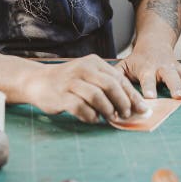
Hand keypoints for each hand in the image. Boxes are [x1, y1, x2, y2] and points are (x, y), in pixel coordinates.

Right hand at [26, 55, 147, 122]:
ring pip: (96, 96)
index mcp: (94, 62)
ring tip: (111, 117)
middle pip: (110, 85)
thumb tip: (132, 104)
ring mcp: (71, 82)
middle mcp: (83, 69)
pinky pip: (80, 107)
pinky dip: (90, 116)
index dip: (132, 95)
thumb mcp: (89, 76)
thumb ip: (108, 85)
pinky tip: (93, 119)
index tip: (143, 109)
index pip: (119, 78)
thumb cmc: (70, 82)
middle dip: (123, 102)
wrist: (37, 81)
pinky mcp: (61, 96)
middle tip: (126, 115)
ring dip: (107, 110)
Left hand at [117, 40, 180, 98]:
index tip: (149, 99)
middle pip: (170, 78)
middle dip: (174, 87)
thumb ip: (115, 77)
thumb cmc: (137, 59)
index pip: (147, 80)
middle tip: (178, 97)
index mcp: (147, 69)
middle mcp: (163, 68)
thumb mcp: (123, 65)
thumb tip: (105, 91)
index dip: (148, 89)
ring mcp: (175, 68)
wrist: (154, 41)